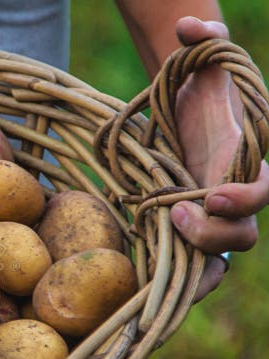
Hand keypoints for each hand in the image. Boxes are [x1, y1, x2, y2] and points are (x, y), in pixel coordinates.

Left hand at [170, 17, 268, 301]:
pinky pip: (189, 268)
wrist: (184, 118)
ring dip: (193, 267)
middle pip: (241, 237)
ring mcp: (211, 221)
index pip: (262, 192)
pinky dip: (177, 280)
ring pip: (217, 261)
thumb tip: (190, 24)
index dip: (242, 198)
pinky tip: (147, 286)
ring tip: (158, 253)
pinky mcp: (187, 233)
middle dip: (212, 235)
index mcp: (246, 165)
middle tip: (176, 215)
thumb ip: (205, 41)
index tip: (208, 191)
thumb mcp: (202, 63)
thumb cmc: (199, 92)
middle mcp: (234, 200)